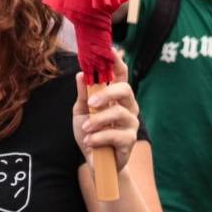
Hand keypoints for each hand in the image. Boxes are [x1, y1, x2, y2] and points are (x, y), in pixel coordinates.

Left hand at [72, 56, 138, 172]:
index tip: (109, 50)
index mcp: (116, 96)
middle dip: (107, 93)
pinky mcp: (130, 140)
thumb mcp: (80, 112)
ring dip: (97, 121)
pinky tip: (90, 142)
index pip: (121, 74)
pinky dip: (98, 137)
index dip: (116, 61)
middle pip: (125, 89)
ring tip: (85, 129)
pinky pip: (115, 134)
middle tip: (90, 103)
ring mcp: (131, 123)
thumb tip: (81, 74)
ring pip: (118, 113)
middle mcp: (128, 106)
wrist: (93, 162)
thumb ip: (82, 94)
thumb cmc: (89, 132)